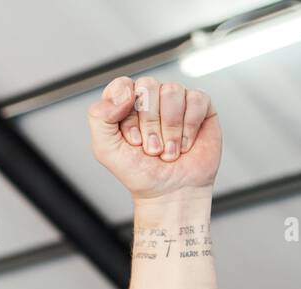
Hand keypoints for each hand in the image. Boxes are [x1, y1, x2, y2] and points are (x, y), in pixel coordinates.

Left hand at [87, 76, 220, 202]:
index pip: (122, 85)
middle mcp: (150, 99)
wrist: (170, 192)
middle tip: (151, 149)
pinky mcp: (200, 105)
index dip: (125, 110)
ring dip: (170, 129)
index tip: (132, 139)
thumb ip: (99, 117)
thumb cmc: (138, 173)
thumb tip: (124, 92)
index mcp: (124, 105)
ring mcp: (175, 100)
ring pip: (172, 91)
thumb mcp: (105, 149)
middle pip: (148, 86)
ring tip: (168, 151)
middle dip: (149, 123)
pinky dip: (189, 127)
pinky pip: (197, 99)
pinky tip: (184, 145)